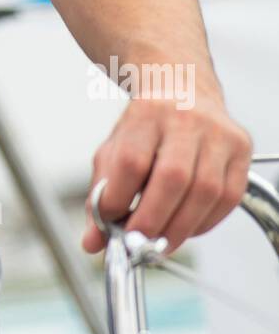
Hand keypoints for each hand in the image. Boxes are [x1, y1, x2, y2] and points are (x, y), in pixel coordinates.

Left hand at [82, 94, 252, 256]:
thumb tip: (91, 243)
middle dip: (152, 220)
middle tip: (137, 243)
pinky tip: (186, 227)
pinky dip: (205, 222)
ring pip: (206, 191)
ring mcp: (218, 132)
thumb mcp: (114, 150)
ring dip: (180, 228)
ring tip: (159, 243)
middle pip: (173, 177)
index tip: (110, 223)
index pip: (131, 161)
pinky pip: (228, 198)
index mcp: (146, 112)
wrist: (183, 89)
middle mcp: (186, 118)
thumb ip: (100, 195)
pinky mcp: (242, 148)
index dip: (118, 199)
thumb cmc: (145, 128)